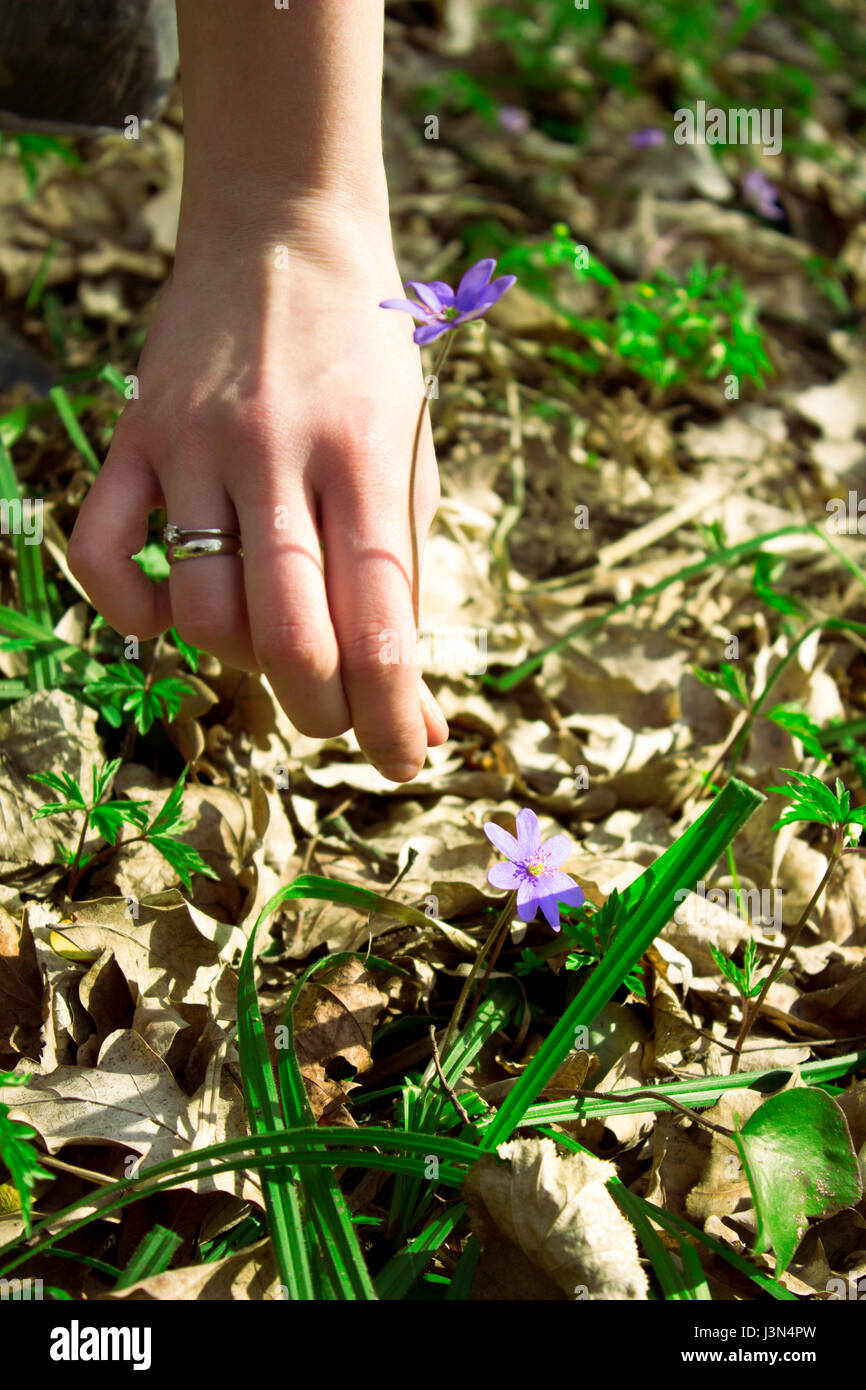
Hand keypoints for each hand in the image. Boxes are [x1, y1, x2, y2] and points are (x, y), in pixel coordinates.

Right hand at [68, 203, 449, 780]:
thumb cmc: (367, 362)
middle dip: (320, 708)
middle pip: (288, 632)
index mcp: (367, 456)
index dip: (395, 710)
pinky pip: (102, 550)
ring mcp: (194, 442)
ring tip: (271, 646)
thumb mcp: (411, 459)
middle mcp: (277, 451)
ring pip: (199, 610)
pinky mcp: (134, 435)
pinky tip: (169, 618)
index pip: (381, 616)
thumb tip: (422, 719)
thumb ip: (409, 586)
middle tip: (336, 711)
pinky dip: (129, 612)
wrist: (285, 234)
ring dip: (240, 665)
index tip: (405, 759)